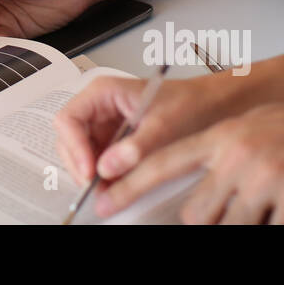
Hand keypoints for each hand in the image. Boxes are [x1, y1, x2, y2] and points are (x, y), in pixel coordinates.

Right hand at [55, 73, 238, 190]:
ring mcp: (106, 125)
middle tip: (97, 189)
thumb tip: (107, 169)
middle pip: (70, 138)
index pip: (69, 120)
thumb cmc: (191, 104)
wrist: (214, 107)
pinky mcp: (116, 141)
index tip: (90, 173)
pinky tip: (116, 187)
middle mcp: (100, 107)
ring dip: (91, 174)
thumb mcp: (164, 126)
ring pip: (82, 153)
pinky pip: (99, 161)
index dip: (74, 148)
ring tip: (108, 191)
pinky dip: (104, 177)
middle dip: (80, 165)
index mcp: (104, 92)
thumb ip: (135, 149)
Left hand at [87, 77, 283, 223]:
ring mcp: (267, 183)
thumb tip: (190, 180)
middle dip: (205, 221)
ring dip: (242, 225)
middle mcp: (238, 159)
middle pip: (197, 213)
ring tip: (261, 206)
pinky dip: (276, 226)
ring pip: (231, 228)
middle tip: (224, 212)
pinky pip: (272, 233)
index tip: (105, 201)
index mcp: (222, 136)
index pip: (162, 163)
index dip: (129, 185)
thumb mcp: (248, 125)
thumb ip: (217, 151)